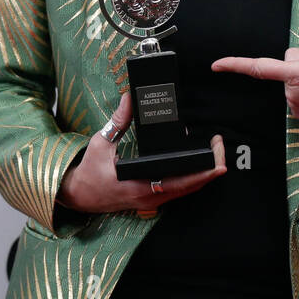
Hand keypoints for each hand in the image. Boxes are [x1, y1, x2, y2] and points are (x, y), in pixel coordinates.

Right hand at [57, 91, 225, 214]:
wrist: (79, 196)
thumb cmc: (88, 171)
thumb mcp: (100, 143)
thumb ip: (118, 120)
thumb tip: (130, 97)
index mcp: (139, 186)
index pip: (180, 182)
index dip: (202, 173)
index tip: (218, 162)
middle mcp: (150, 196)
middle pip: (191, 187)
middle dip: (211, 168)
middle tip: (220, 145)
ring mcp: (153, 200)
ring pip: (187, 190)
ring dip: (204, 173)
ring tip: (213, 150)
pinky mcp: (152, 198)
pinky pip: (179, 190)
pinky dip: (192, 178)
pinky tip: (198, 163)